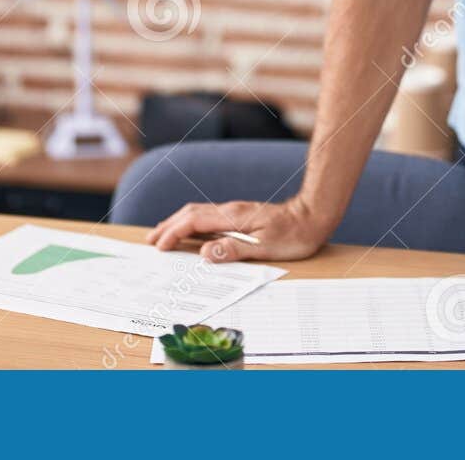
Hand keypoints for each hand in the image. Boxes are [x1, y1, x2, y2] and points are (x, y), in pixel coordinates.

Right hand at [146, 197, 335, 262]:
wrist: (313, 216)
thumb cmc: (293, 235)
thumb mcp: (265, 247)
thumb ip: (234, 250)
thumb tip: (205, 254)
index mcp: (232, 217)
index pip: (194, 223)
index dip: (174, 234)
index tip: (159, 247)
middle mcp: (230, 211)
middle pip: (191, 214)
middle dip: (169, 226)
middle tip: (150, 240)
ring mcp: (235, 212)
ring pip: (198, 214)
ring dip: (178, 223)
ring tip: (163, 235)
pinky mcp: (240, 216)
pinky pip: (208, 218)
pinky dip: (192, 224)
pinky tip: (193, 234)